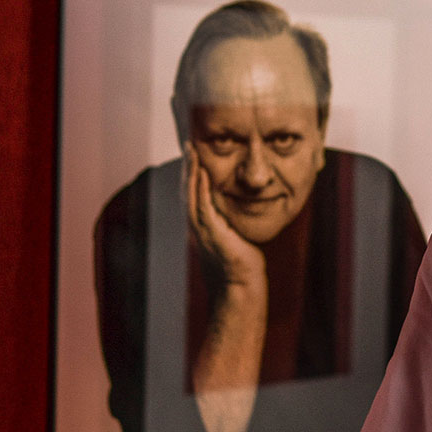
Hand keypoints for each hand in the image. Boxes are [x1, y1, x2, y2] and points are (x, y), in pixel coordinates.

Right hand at [182, 150, 265, 282]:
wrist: (240, 286)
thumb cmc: (242, 265)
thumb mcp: (235, 236)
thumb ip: (232, 221)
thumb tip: (243, 208)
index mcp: (202, 225)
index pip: (194, 193)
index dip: (193, 173)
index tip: (194, 154)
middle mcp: (197, 225)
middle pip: (188, 190)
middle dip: (188, 167)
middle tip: (189, 145)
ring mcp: (201, 229)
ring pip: (191, 195)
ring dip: (191, 172)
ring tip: (192, 152)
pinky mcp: (210, 233)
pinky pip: (202, 206)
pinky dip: (200, 189)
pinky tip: (200, 173)